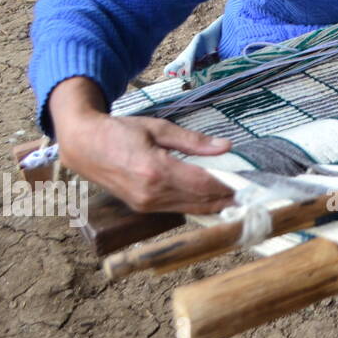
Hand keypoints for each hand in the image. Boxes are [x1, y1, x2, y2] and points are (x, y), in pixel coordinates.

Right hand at [50, 77, 233, 213]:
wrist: (83, 146)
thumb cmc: (120, 131)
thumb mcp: (158, 128)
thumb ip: (193, 141)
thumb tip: (226, 146)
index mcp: (157, 170)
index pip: (204, 183)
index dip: (229, 185)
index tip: (251, 183)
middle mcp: (152, 193)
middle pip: (200, 200)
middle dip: (228, 198)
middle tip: (254, 194)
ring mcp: (145, 204)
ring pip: (191, 209)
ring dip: (216, 205)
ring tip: (240, 198)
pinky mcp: (142, 207)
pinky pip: (177, 209)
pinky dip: (198, 206)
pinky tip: (214, 200)